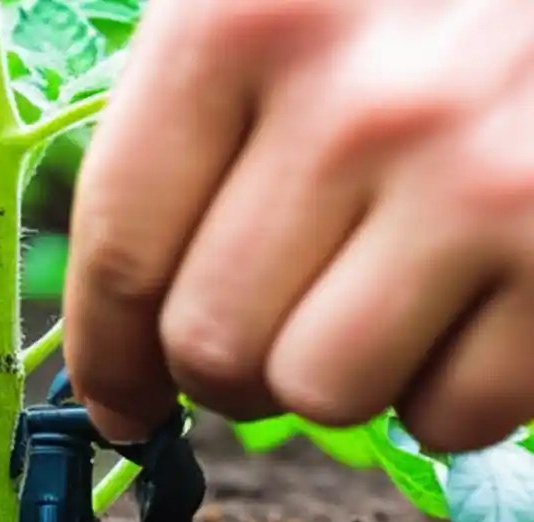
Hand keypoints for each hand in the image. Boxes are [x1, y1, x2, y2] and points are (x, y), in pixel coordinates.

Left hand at [65, 0, 533, 451]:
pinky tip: (454, 314)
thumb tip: (120, 315)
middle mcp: (360, 107)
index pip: (121, 248)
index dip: (104, 352)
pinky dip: (439, 393)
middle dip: (215, 370)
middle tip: (251, 338)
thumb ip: (189, 123)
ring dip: (326, 377)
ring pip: (321, 393)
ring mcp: (483, 183)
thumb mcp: (272, 0)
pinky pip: (454, 413)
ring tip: (362, 307)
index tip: (116, 398)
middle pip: (211, 343)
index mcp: (244, 23)